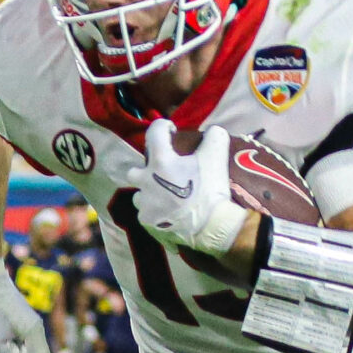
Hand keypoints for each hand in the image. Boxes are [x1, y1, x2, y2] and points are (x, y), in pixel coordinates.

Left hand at [121, 121, 245, 255]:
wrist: (212, 226)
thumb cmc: (211, 189)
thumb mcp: (217, 157)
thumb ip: (214, 136)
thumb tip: (211, 131)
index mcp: (161, 161)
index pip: (154, 132)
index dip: (163, 127)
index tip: (172, 131)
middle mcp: (146, 180)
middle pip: (135, 170)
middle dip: (146, 169)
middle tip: (164, 173)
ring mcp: (145, 203)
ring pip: (139, 195)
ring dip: (149, 193)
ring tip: (165, 196)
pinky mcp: (148, 222)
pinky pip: (146, 214)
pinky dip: (155, 212)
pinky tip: (168, 213)